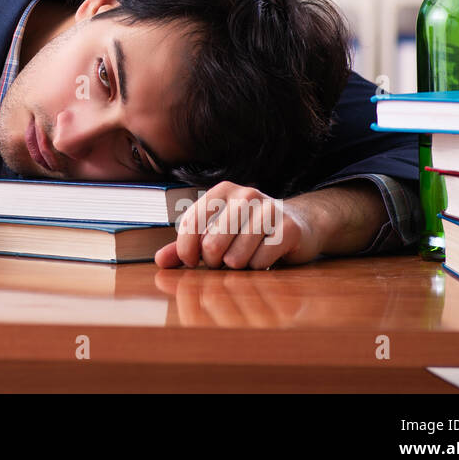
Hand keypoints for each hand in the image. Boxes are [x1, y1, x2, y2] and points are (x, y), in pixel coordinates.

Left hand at [154, 181, 323, 269]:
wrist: (299, 224)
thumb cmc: (248, 231)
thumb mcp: (216, 232)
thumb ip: (186, 246)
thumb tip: (160, 261)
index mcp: (223, 191)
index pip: (190, 223)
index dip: (185, 250)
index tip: (192, 261)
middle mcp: (246, 195)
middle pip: (212, 244)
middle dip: (213, 262)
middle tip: (222, 261)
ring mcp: (270, 209)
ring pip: (236, 257)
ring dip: (237, 266)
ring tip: (244, 258)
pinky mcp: (289, 229)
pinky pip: (260, 262)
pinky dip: (257, 268)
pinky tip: (264, 258)